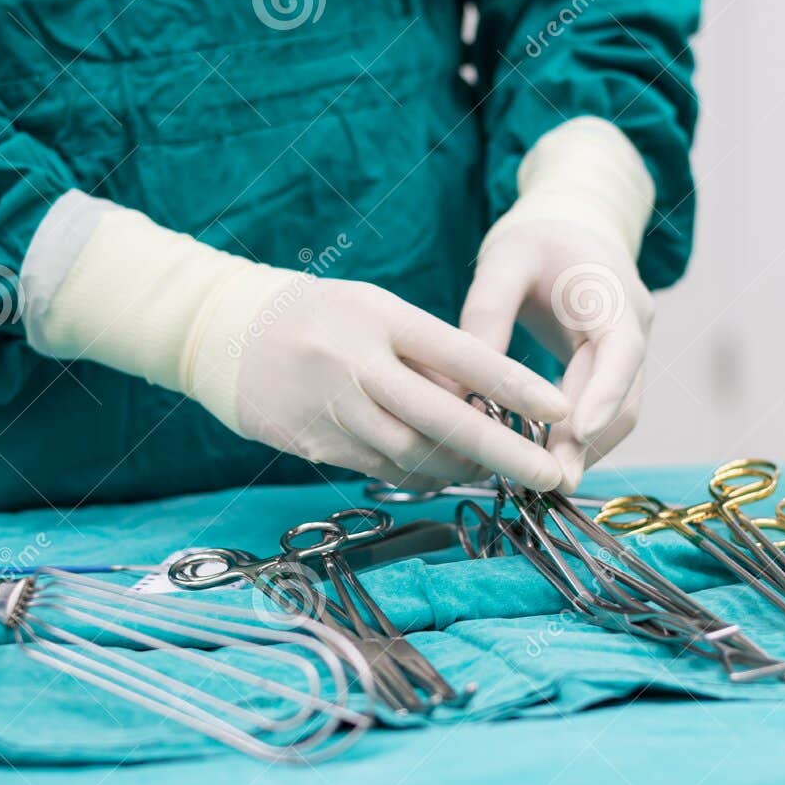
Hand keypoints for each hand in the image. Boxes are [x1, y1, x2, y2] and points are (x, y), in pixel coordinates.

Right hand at [228, 278, 569, 488]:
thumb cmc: (318, 315)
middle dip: (503, 452)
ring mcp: (333, 410)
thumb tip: (486, 403)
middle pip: (443, 420)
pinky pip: (382, 470)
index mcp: (380, 318)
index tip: (559, 408)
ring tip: (498, 471)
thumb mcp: (373, 308)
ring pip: (415, 456)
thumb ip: (427, 353)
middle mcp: (357, 365)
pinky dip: (422, 476)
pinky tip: (446, 473)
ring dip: (463, 470)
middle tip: (548, 474)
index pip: (461, 356)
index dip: (514, 387)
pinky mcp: (315, 445)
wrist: (225, 332)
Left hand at [462, 218, 652, 488]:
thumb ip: (487, 312)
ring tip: (546, 483)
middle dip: (588, 442)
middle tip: (552, 481)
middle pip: (623, 397)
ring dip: (586, 450)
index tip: (576, 435)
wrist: (572, 227)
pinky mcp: (612, 373)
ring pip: (619, 415)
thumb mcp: (503, 260)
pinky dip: (578, 440)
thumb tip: (462, 382)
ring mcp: (628, 355)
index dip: (603, 396)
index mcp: (613, 293)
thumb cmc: (536, 240)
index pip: (621, 351)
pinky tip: (544, 460)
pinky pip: (604, 413)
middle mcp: (633, 328)